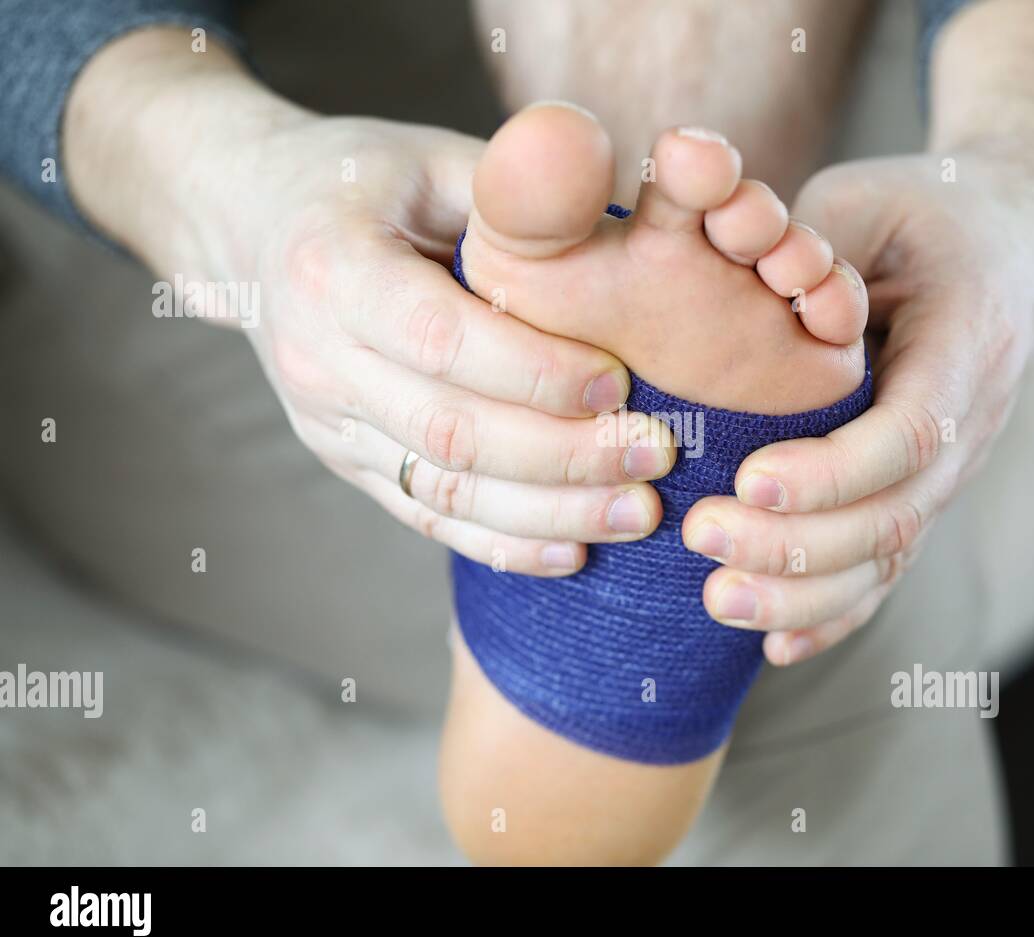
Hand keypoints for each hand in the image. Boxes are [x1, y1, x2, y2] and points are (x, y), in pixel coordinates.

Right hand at [65, 29, 675, 576]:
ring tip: (638, 511)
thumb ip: (516, 195)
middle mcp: (317, 357)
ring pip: (443, 490)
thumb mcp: (430, 156)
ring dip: (549, 512)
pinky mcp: (344, 459)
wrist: (249, 226)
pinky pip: (425, 517)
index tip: (620, 380)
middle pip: (450, 431)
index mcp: (333, 267)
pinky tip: (572, 554)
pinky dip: (501, 544)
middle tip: (655, 454)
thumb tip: (630, 225)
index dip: (536, 371)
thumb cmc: (363, 181)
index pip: (442, 339)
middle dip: (564, 454)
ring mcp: (326, 421)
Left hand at [684, 152, 1033, 661]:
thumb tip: (736, 298)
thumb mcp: (867, 202)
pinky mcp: (923, 491)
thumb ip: (812, 253)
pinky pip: (888, 568)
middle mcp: (973, 421)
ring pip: (891, 557)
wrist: (1004, 240)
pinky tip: (772, 643)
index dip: (833, 472)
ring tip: (718, 600)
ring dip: (805, 594)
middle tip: (701, 537)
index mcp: (967, 342)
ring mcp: (954, 468)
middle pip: (897, 515)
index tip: (750, 482)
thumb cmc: (921, 212)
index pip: (912, 433)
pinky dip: (833, 613)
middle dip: (798, 545)